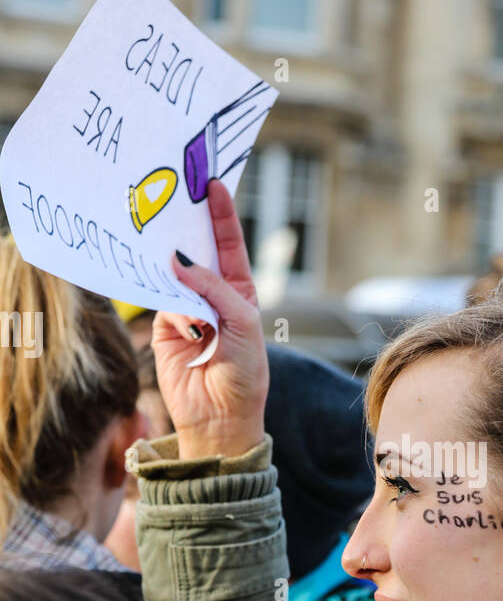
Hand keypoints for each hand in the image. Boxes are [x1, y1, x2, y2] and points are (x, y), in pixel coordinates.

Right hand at [151, 179, 267, 459]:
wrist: (221, 417)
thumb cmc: (245, 372)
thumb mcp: (242, 324)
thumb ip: (212, 290)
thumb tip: (179, 260)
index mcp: (240, 290)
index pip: (229, 244)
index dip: (221, 213)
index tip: (211, 183)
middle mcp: (212, 294)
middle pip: (197, 251)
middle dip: (187, 225)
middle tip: (175, 191)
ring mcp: (187, 308)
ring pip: (174, 273)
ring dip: (169, 257)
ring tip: (160, 229)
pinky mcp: (165, 324)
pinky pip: (158, 298)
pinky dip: (160, 291)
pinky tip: (161, 282)